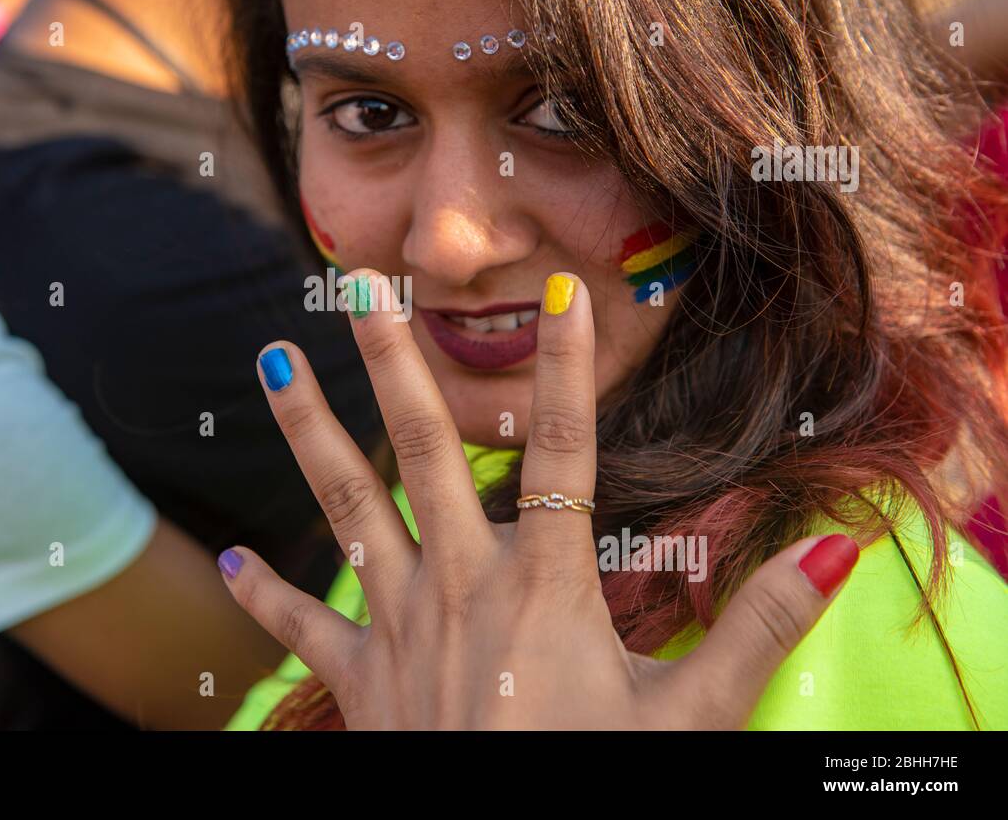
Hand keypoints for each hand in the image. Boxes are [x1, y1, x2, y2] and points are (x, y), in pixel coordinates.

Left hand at [220, 269, 858, 728]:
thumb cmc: (594, 784)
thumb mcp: (693, 718)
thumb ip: (760, 629)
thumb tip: (833, 549)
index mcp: (545, 586)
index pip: (563, 453)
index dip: (569, 373)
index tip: (566, 295)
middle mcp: (461, 586)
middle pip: (424, 450)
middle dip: (393, 362)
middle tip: (360, 286)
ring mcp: (399, 629)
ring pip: (347, 509)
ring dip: (309, 432)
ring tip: (272, 364)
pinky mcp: (359, 682)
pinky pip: (302, 630)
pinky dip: (265, 595)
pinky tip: (224, 561)